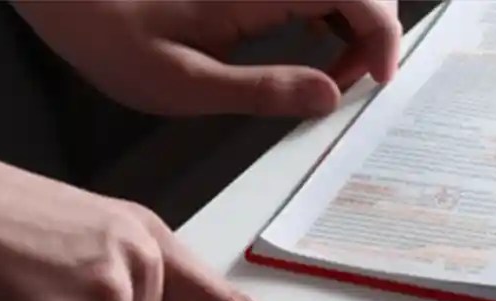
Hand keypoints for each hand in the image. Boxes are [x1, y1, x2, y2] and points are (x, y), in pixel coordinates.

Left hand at [15, 0, 402, 116]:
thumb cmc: (111, 34)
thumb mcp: (184, 84)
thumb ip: (262, 90)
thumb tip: (329, 96)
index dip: (383, 34)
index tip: (376, 79)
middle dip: (374, 29)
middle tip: (351, 80)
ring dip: (353, 19)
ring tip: (332, 67)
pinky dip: (327, 9)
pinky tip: (310, 42)